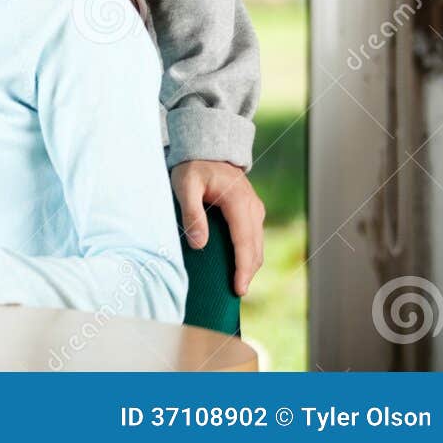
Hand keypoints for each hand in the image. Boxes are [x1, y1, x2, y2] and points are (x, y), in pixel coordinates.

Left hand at [172, 160, 264, 295]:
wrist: (207, 149)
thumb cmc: (193, 167)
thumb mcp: (185, 185)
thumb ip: (192, 213)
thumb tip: (198, 244)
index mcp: (239, 201)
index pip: (244, 241)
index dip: (243, 267)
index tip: (239, 288)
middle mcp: (253, 207)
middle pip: (255, 248)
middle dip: (248, 272)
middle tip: (236, 293)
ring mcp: (255, 210)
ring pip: (257, 245)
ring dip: (249, 265)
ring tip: (236, 285)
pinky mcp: (252, 213)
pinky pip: (253, 238)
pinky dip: (248, 254)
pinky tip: (237, 266)